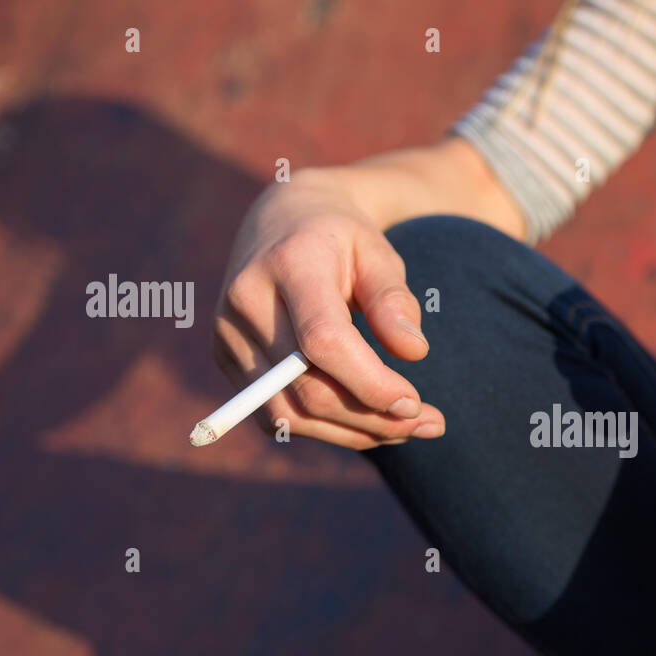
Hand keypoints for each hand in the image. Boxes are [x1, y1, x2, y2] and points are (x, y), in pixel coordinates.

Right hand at [211, 166, 444, 448]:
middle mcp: (247, 302)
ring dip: (353, 434)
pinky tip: (369, 425)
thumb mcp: (377, 253)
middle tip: (428, 424)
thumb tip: (415, 352)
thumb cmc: (341, 240)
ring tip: (406, 429)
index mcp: (289, 264)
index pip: (323, 340)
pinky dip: (327, 430)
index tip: (415, 404)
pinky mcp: (227, 359)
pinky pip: (277, 416)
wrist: (281, 221)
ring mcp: (229, 335)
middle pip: (306, 388)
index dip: (370, 383)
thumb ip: (394, 301)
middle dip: (372, 418)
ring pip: (289, 415)